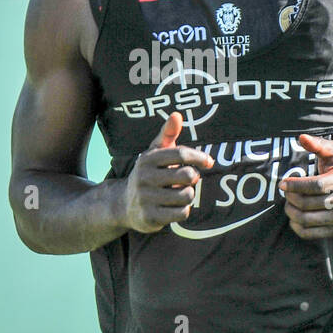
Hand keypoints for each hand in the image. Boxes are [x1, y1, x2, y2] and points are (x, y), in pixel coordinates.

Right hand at [122, 112, 214, 232]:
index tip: (209, 162)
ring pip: (187, 195)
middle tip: (187, 180)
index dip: (199, 157)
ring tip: (178, 194)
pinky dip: (183, 210)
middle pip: (188, 175)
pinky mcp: (150, 217)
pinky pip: (182, 213)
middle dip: (193, 178)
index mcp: (148, 158)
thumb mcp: (155, 152)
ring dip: (188, 195)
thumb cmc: (148, 174)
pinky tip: (173, 207)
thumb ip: (167, 134)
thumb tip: (177, 115)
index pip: (181, 154)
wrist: (124, 204)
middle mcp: (144, 177)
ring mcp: (146, 198)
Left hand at [279, 134, 332, 239]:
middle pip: (311, 203)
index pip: (317, 185)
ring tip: (288, 204)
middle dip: (292, 198)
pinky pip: (314, 234)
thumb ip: (319, 145)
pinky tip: (293, 218)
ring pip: (310, 220)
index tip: (283, 183)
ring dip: (292, 212)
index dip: (297, 185)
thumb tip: (301, 138)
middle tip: (285, 193)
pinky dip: (298, 228)